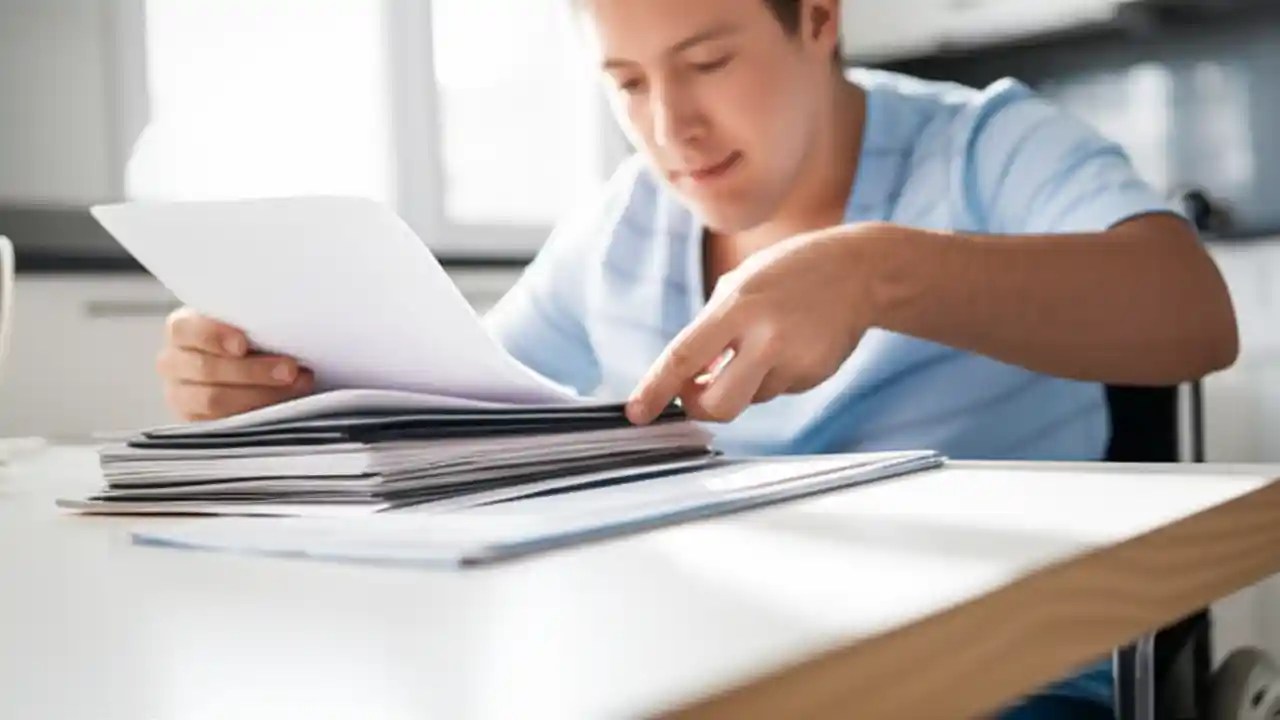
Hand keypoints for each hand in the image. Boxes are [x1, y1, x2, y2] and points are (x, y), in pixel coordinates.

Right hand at [157, 307, 314, 420]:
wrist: (251, 367)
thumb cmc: (251, 337)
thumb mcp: (248, 324)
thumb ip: (254, 323)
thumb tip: (284, 326)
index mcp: (182, 330)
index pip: (185, 330)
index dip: (213, 337)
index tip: (243, 344)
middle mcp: (174, 363)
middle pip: (205, 370)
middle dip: (252, 371)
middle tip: (289, 369)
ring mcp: (183, 396)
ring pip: (214, 400)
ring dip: (261, 394)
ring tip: (296, 385)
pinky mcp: (199, 422)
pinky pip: (225, 423)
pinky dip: (258, 415)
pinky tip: (284, 405)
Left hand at [626, 227, 873, 424]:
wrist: (860, 271)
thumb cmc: (789, 271)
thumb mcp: (740, 283)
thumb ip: (711, 328)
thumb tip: (688, 378)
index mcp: (737, 306)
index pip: (684, 357)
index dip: (655, 389)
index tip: (636, 412)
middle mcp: (765, 338)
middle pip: (717, 405)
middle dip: (698, 407)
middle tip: (695, 391)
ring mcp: (793, 361)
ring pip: (748, 398)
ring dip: (743, 381)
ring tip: (767, 339)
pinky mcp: (813, 376)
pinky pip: (776, 390)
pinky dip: (772, 375)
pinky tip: (791, 343)